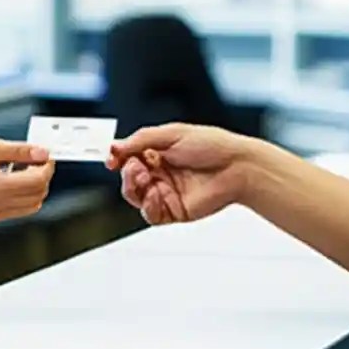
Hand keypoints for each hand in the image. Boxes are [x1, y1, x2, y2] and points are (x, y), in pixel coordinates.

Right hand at [0, 138, 53, 221]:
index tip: (45, 153)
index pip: (37, 181)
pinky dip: (27, 192)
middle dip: (43, 174)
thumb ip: (17, 151)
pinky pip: (23, 207)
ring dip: (36, 184)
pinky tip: (15, 176)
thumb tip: (42, 152)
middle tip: (35, 156)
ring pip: (34, 203)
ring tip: (23, 166)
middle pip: (39, 193)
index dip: (46, 166)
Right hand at [107, 123, 251, 224]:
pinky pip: (151, 214)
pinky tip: (156, 194)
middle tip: (135, 166)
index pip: (129, 157)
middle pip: (129, 179)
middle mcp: (161, 173)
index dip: (118, 158)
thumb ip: (141, 140)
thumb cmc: (212, 146)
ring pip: (136, 197)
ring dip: (134, 187)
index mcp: (159, 153)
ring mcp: (167, 193)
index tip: (111, 158)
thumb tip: (115, 147)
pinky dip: (148, 205)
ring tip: (147, 178)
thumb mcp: (172, 134)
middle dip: (127, 173)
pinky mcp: (174, 211)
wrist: (236, 167)